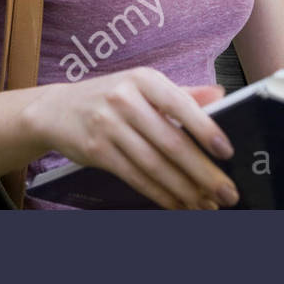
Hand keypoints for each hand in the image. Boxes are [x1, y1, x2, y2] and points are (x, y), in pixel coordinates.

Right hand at [23, 66, 239, 209]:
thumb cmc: (108, 97)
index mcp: (143, 79)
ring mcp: (108, 124)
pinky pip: (136, 177)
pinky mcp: (97, 150)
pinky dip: (161, 194)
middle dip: (203, 172)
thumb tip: (221, 95)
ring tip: (207, 204)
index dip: (206, 130)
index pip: (181, 105)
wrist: (55, 110)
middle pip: (170, 142)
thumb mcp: (141, 86)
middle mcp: (124, 98)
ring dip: (185, 189)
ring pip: (154, 165)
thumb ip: (182, 93)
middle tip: (227, 192)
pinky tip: (178, 204)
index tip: (227, 152)